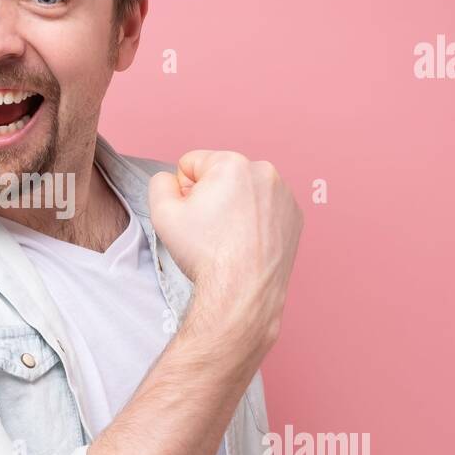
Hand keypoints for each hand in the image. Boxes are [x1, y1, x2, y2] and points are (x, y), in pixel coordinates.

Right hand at [148, 150, 302, 347]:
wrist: (241, 291)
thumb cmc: (205, 254)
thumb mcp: (162, 213)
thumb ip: (160, 183)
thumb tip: (171, 178)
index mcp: (231, 164)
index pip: (192, 163)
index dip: (183, 189)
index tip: (193, 213)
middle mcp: (264, 172)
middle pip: (221, 175)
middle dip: (212, 195)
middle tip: (210, 228)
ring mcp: (284, 194)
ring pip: (245, 190)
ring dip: (234, 205)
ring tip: (229, 237)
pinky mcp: (294, 215)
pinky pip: (266, 207)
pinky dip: (255, 219)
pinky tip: (247, 241)